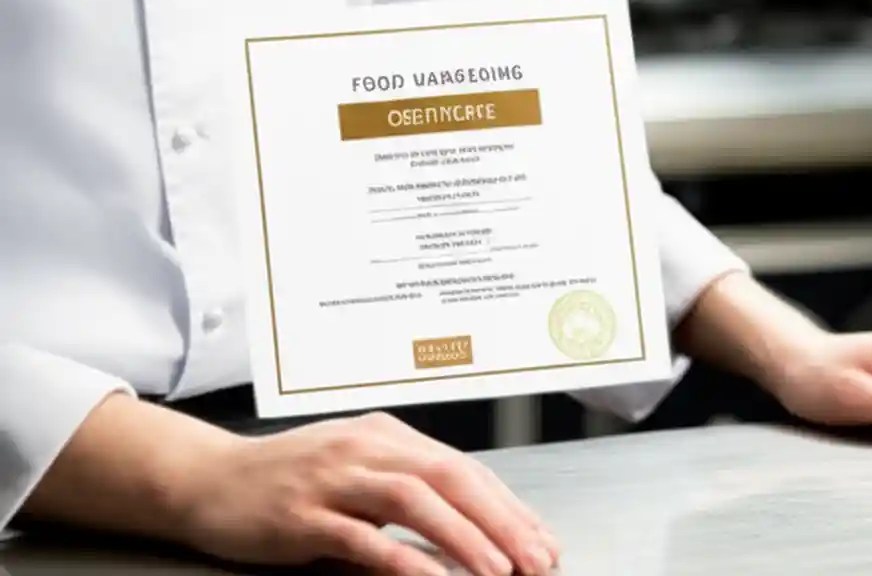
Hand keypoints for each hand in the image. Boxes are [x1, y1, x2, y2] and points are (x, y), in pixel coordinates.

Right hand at [178, 411, 558, 575]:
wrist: (206, 479)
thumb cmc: (287, 480)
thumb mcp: (356, 471)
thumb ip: (408, 490)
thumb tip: (474, 528)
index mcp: (387, 434)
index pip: (463, 468)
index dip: (508, 506)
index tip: (541, 540)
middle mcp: (365, 446)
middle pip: (450, 478)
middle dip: (501, 521)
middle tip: (536, 559)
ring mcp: (333, 476)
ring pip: (415, 499)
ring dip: (463, 536)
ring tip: (497, 570)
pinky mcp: (302, 513)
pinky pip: (362, 536)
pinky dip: (402, 558)